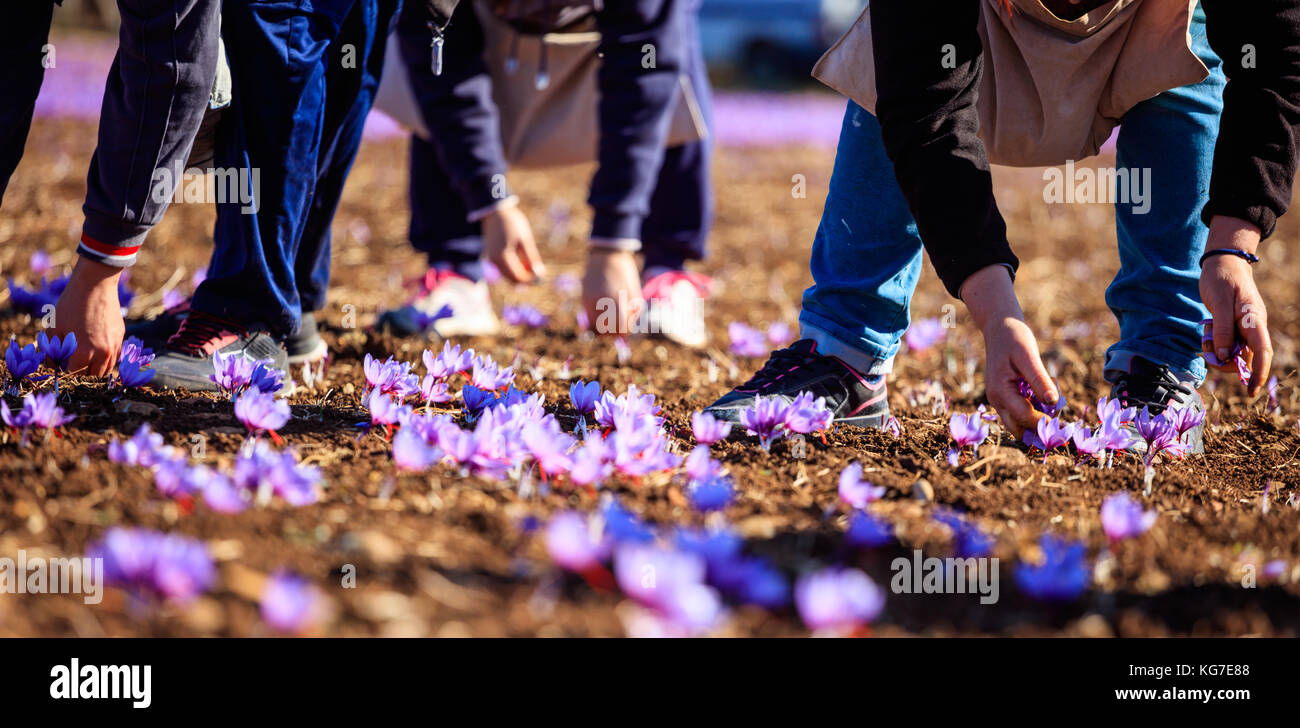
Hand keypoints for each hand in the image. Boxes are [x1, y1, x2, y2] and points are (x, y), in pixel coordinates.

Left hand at [53, 257, 124, 376]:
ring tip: (84, 367)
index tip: (60, 372)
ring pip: (107, 370)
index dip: (65, 376)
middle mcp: (102, 353)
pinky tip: (97, 356)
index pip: (74, 375)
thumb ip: (52, 350)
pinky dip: (106, 361)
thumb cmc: (71, 305)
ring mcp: (114, 346)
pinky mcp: (121, 338)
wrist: (96, 285)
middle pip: (92, 377)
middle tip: (72, 371)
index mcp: (83, 352)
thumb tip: (53, 365)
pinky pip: (115, 358)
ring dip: (95, 372)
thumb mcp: (54, 328)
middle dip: (81, 377)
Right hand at [482, 200, 544, 283]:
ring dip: (520, 274)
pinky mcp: (492, 256)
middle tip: (539, 274)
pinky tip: (523, 260)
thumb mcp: (525, 240)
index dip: (531, 280)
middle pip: (512, 279)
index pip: (518, 277)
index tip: (542, 277)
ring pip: (508, 275)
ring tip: (532, 264)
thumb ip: (532, 258)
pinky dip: (514, 268)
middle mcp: (494, 262)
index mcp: (503, 258)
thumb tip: (539, 274)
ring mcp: (492, 259)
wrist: (496, 211)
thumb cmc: (513, 223)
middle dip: (525, 279)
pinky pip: (504, 268)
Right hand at [583, 248, 643, 336]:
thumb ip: (632, 313)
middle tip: (618, 327)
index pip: (620, 328)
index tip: (626, 330)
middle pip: (607, 331)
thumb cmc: (625, 273)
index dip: (624, 332)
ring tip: (609, 321)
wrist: (607, 255)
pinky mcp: (584, 298)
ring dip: (603, 329)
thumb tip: (627, 334)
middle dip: (613, 333)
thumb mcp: (633, 292)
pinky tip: (601, 315)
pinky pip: (588, 319)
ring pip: (595, 328)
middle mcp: (603, 301)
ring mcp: (591, 300)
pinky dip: (594, 322)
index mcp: (619, 300)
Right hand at [960, 264, 1057, 437]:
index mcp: (1000, 391)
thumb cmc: (1014, 338)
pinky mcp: (1005, 397)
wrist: (999, 328)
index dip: (1046, 424)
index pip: (1025, 417)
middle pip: (1019, 428)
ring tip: (1054, 400)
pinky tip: (1046, 394)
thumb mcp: (1029, 355)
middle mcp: (996, 400)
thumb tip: (1053, 403)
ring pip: (1019, 423)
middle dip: (1041, 430)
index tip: (1067, 429)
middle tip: (1064, 429)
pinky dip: (1035, 410)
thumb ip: (1039, 379)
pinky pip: (1020, 412)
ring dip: (1038, 419)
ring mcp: (999, 400)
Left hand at [1200, 215, 1270, 395]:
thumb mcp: (1219, 304)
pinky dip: (1215, 343)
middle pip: (1246, 357)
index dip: (1257, 373)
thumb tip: (1225, 355)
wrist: (1222, 263)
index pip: (1261, 352)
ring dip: (1218, 351)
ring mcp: (1244, 327)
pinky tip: (1207, 331)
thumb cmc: (1222, 280)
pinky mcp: (1234, 326)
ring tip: (1206, 335)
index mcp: (1255, 321)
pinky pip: (1226, 343)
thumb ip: (1223, 330)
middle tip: (1209, 351)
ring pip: (1234, 352)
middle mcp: (1253, 327)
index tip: (1250, 390)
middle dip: (1228, 362)